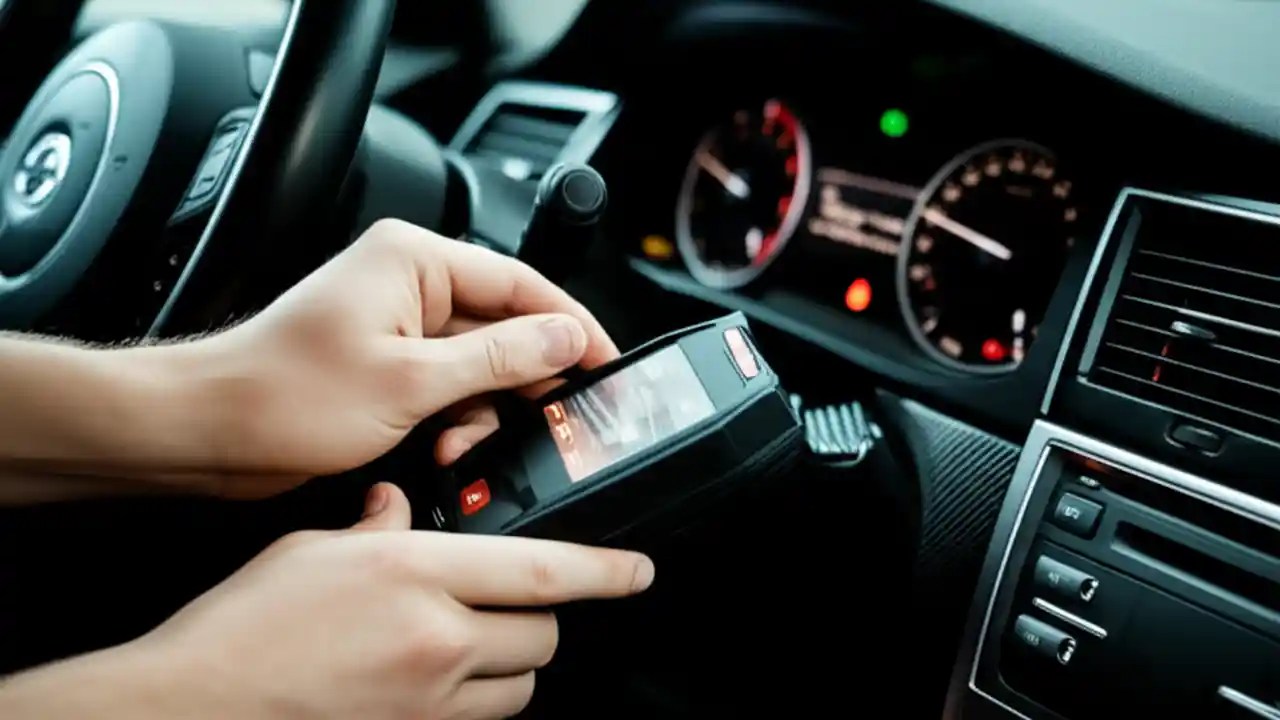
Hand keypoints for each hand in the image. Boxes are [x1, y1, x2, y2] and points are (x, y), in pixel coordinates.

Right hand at [0, 484, 653, 718]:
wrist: (196, 704)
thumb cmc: (246, 624)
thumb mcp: (315, 550)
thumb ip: (379, 526)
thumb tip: (402, 512)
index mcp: (415, 571)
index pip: (541, 567)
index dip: (604, 570)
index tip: (638, 571)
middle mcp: (436, 637)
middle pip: (544, 633)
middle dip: (544, 617)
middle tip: (519, 604)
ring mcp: (429, 697)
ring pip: (522, 684)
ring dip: (515, 662)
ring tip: (481, 644)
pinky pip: (482, 719)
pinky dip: (481, 698)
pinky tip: (447, 681)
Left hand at [188, 219, 618, 496]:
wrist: (211, 433)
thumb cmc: (282, 393)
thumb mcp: (409, 381)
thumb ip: (498, 358)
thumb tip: (561, 338)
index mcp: (414, 260)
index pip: (520, 284)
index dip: (570, 325)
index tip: (605, 363)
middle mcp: (409, 285)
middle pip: (505, 326)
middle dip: (525, 379)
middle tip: (559, 419)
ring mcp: (399, 328)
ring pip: (481, 365)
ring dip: (485, 410)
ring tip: (467, 442)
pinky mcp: (390, 367)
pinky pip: (451, 388)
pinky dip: (457, 420)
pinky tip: (445, 446)